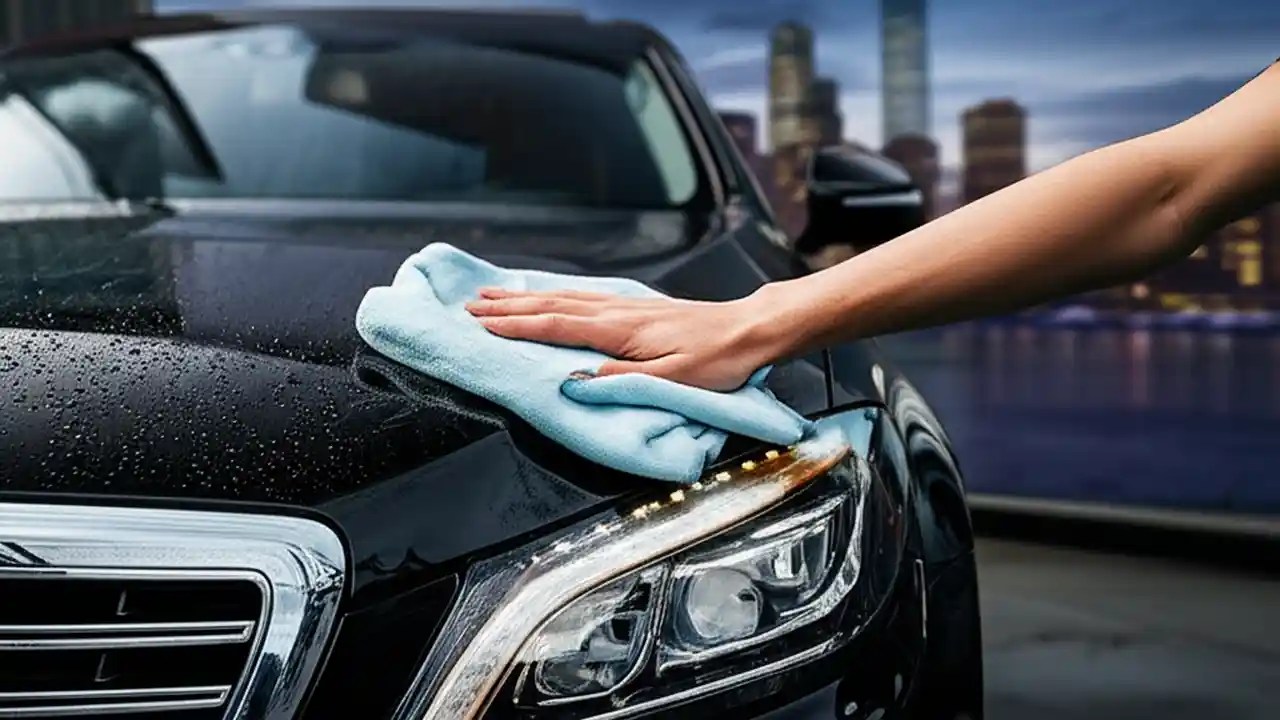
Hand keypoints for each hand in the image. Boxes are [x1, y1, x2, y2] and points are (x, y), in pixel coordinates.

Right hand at [465, 287, 785, 390]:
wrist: (749, 331)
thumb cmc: (718, 359)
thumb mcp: (673, 379)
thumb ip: (621, 380)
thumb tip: (574, 381)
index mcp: (621, 331)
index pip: (557, 326)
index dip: (517, 326)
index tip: (482, 324)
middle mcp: (618, 312)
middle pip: (552, 305)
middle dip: (509, 306)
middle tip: (470, 305)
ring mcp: (626, 307)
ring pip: (565, 297)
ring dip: (526, 296)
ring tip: (494, 294)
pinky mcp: (636, 308)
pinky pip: (582, 296)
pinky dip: (555, 294)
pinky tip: (546, 294)